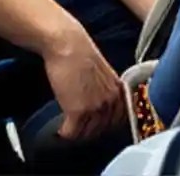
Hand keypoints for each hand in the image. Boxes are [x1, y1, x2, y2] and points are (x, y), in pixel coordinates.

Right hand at [41, 23, 125, 139]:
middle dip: (90, 130)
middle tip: (78, 128)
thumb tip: (100, 105)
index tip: (94, 124)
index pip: (118, 119)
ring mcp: (96, 107)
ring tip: (69, 129)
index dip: (105, 124)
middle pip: (103, 129)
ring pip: (88, 133)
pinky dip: (65, 133)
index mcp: (119, 91)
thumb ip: (106, 90)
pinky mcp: (78, 111)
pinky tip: (61, 129)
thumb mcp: (103, 73)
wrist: (67, 45)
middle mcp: (111, 101)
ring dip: (78, 133)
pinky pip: (72, 132)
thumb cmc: (81, 55)